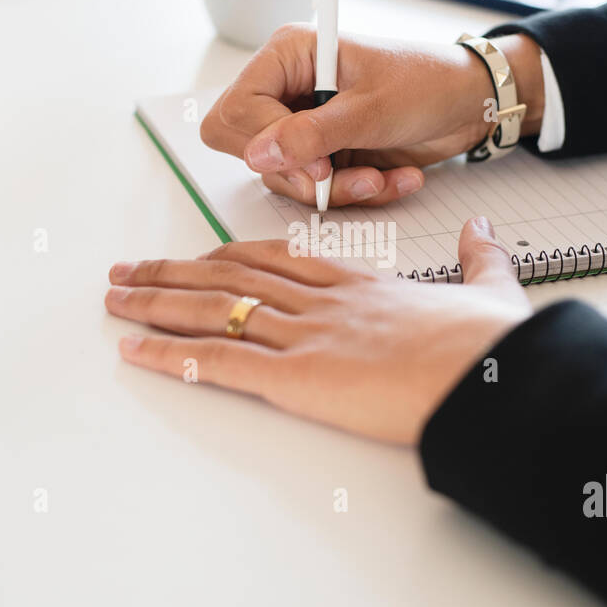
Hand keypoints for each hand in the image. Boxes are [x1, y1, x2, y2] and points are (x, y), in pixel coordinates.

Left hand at [104, 217, 529, 443]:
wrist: (493, 375)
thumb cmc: (491, 345)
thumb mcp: (493, 291)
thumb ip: (482, 257)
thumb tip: (483, 229)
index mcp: (360, 284)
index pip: (278, 259)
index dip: (229, 255)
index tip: (200, 255)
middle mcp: (321, 302)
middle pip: (228, 276)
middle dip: (171, 274)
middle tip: (129, 270)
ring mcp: (304, 336)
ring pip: (211, 310)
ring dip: (154, 305)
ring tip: (113, 300)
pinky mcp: (295, 377)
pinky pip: (217, 362)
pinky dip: (169, 356)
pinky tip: (134, 351)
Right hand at [200, 24, 543, 206]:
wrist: (469, 105)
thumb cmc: (427, 84)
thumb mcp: (371, 109)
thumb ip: (311, 134)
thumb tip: (258, 155)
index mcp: (290, 56)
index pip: (237, 109)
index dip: (266, 143)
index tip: (313, 161)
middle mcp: (289, 90)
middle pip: (248, 148)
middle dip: (297, 173)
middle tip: (333, 174)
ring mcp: (305, 124)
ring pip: (286, 177)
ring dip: (335, 188)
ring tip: (378, 177)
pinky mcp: (325, 153)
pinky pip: (318, 190)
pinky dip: (355, 192)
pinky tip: (392, 178)